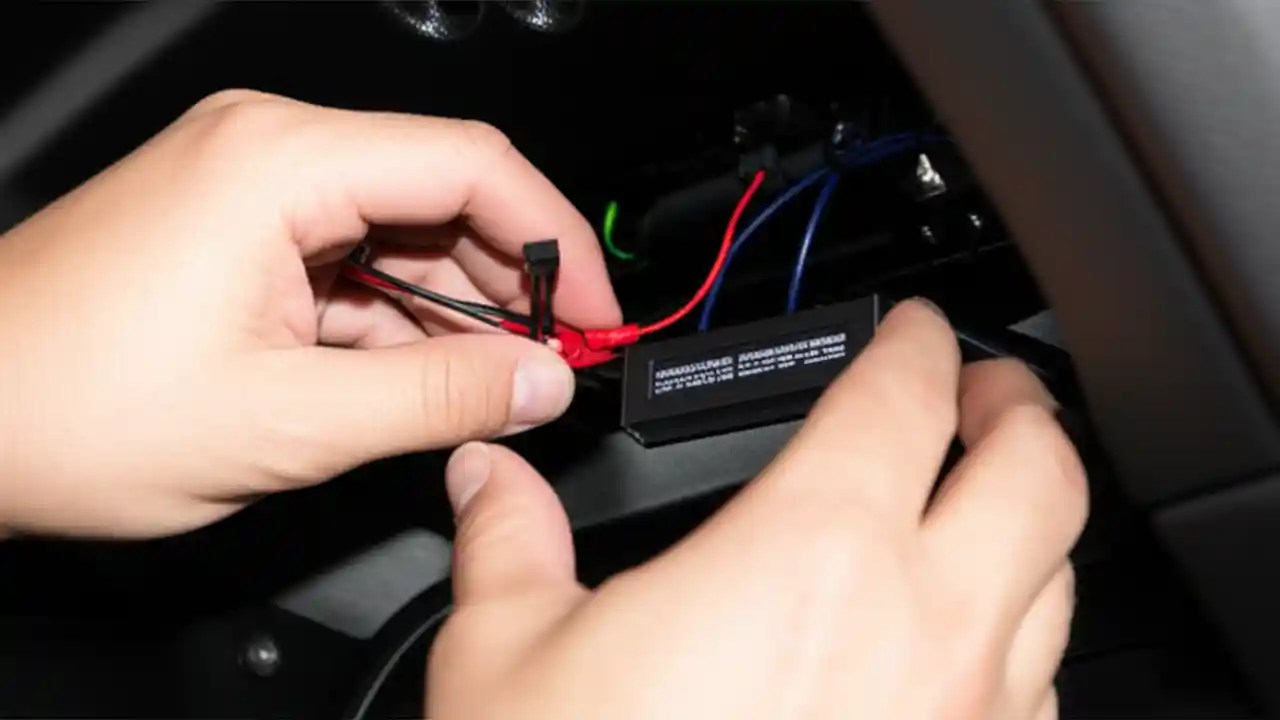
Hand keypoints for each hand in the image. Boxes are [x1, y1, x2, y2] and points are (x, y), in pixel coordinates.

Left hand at [0, 90, 619, 538]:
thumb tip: (540, 381)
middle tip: (554, 362)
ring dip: (454, 306)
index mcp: (280, 162)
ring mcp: (248, 188)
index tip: (598, 311)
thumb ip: (436, 396)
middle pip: (442, 193)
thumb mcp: (286, 423)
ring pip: (400, 230)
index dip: (557, 241)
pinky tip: (413, 372)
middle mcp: (266, 151)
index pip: (471, 167)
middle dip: (513, 280)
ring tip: (487, 383)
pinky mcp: (235, 231)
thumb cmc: (64, 407)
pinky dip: (394, 314)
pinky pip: (349, 256)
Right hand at [428, 301, 1087, 719]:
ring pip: (1056, 582)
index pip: (904, 396)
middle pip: (1037, 473)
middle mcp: (919, 629)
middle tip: (978, 395)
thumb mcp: (507, 656)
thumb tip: (487, 476)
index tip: (913, 330)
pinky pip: (1036, 692)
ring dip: (1027, 523)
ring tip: (981, 505)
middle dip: (1015, 412)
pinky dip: (1016, 639)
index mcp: (809, 555)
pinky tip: (959, 645)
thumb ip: (508, 538)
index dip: (916, 342)